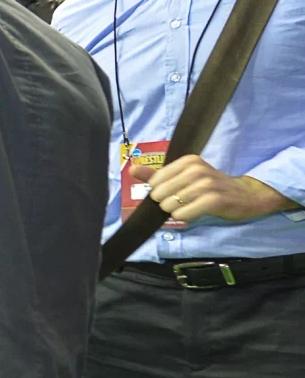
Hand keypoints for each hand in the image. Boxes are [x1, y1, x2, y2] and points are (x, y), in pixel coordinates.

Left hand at [136, 156, 299, 226]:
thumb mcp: (185, 177)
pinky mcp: (214, 200)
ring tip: (188, 207)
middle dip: (165, 202)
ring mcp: (207, 184)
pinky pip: (185, 212)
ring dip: (175, 211)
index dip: (159, 191)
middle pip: (160, 193)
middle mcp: (197, 169)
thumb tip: (132, 170)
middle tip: (181, 202)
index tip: (174, 192)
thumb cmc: (211, 187)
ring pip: (171, 204)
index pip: (155, 180)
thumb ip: (157, 175)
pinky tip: (191, 213)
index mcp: (189, 161)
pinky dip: (184, 216)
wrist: (245, 195)